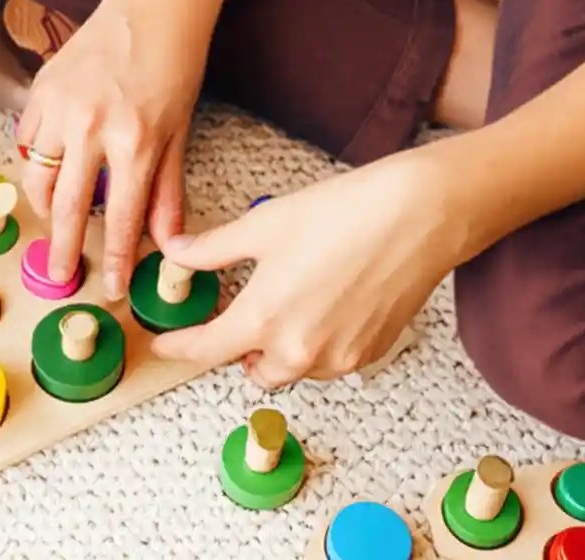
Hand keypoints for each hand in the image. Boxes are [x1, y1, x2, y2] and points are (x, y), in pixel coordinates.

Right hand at [16, 0, 204, 299]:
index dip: (110, 259)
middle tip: (58, 276)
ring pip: (36, 176)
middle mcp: (91, 128)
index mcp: (134, 142)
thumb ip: (166, 192)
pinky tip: (50, 168)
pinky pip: (27, 141)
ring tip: (54, 221)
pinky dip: (35, 161)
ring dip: (44, 206)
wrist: (152, 6)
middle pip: (64, 207)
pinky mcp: (40, 89)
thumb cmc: (175, 66)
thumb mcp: (179, 133)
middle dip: (60, 249)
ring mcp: (60, 107)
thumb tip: (166, 246)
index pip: (117, 218)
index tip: (104, 286)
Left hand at [150, 151, 465, 387]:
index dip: (177, 347)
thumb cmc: (344, 214)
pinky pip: (327, 360)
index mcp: (263, 320)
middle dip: (238, 348)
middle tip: (240, 313)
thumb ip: (212, 249)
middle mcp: (298, 351)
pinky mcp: (369, 354)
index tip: (164, 343)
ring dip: (279, 346)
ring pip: (290, 367)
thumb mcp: (263, 227)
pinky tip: (324, 303)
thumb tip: (175, 252)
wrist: (420, 215)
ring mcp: (337, 358)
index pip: (204, 351)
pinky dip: (316, 342)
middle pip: (250, 369)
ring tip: (288, 299)